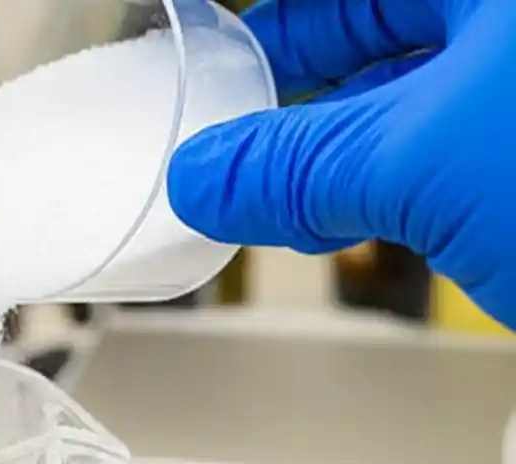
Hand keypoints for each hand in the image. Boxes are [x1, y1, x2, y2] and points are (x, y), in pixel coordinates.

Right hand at [167, 0, 515, 329]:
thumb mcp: (416, 163)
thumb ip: (295, 168)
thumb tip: (205, 178)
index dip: (279, 29)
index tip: (228, 69)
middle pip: (389, 40)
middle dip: (312, 102)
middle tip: (254, 144)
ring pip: (429, 103)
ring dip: (353, 159)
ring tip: (297, 206)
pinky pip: (464, 154)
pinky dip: (408, 190)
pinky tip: (370, 228)